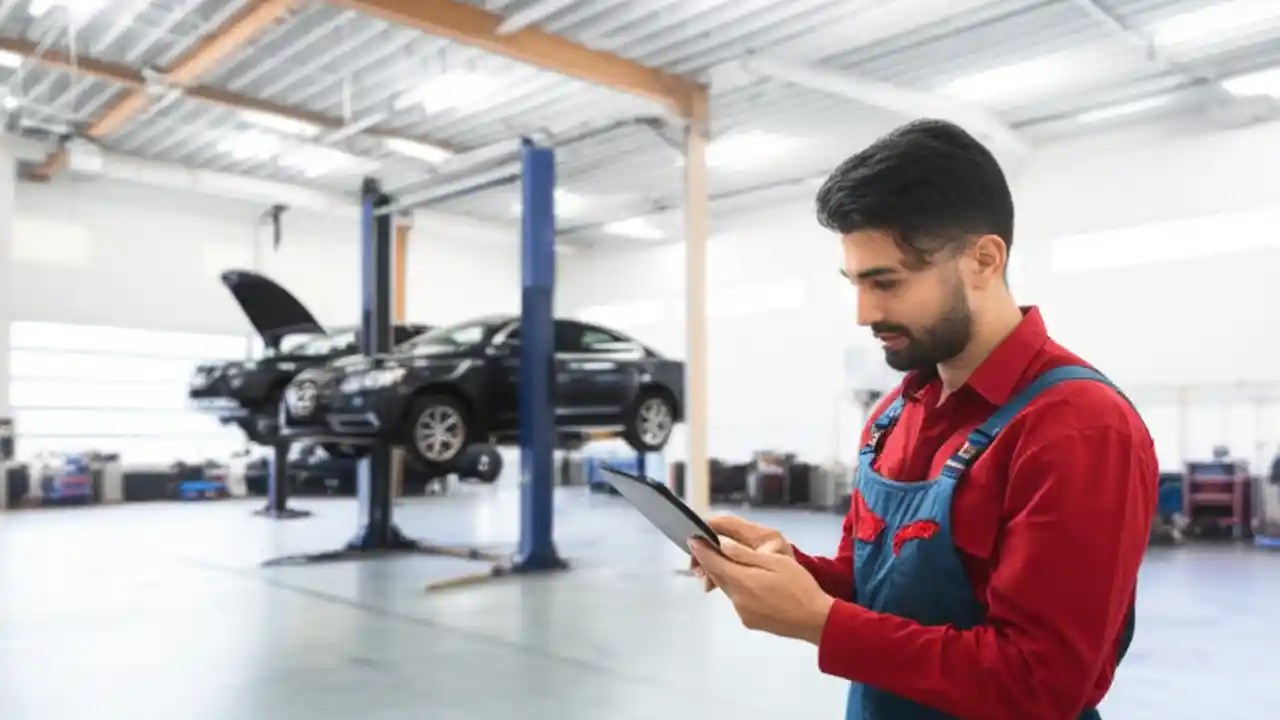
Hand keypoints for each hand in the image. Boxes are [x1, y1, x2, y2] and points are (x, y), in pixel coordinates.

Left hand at [689, 537, 833, 644]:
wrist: (816, 620)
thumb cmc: (800, 587)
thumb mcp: (776, 562)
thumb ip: (745, 554)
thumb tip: (721, 544)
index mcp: (742, 581)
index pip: (713, 562)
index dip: (701, 549)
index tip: (692, 539)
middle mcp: (737, 599)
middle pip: (718, 576)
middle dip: (712, 561)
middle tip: (712, 547)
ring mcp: (742, 612)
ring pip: (728, 588)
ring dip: (728, 576)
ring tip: (742, 565)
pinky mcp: (749, 621)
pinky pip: (738, 600)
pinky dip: (740, 589)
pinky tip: (757, 586)